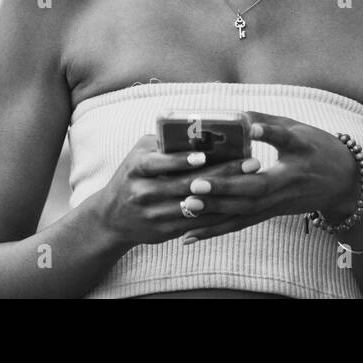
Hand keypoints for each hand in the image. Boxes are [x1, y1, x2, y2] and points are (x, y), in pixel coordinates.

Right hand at [87, 134, 262, 246]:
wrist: (111, 217)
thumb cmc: (132, 176)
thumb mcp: (139, 155)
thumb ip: (164, 144)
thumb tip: (201, 130)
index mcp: (137, 167)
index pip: (160, 163)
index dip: (181, 160)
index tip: (205, 155)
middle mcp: (144, 191)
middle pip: (186, 184)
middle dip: (222, 174)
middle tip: (251, 163)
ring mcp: (154, 214)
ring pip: (195, 206)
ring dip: (226, 196)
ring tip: (252, 184)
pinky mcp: (164, 232)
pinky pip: (195, 224)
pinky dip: (217, 214)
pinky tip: (238, 204)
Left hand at [176, 111, 362, 243]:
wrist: (344, 184)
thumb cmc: (318, 149)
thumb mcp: (298, 129)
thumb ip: (267, 121)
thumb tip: (235, 114)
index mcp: (298, 155)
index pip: (282, 145)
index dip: (266, 137)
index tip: (249, 129)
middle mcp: (288, 183)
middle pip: (255, 189)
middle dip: (224, 188)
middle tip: (194, 184)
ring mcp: (279, 203)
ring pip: (245, 212)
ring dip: (216, 212)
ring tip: (186, 206)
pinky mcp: (271, 213)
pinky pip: (241, 224)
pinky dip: (215, 230)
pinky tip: (190, 236)